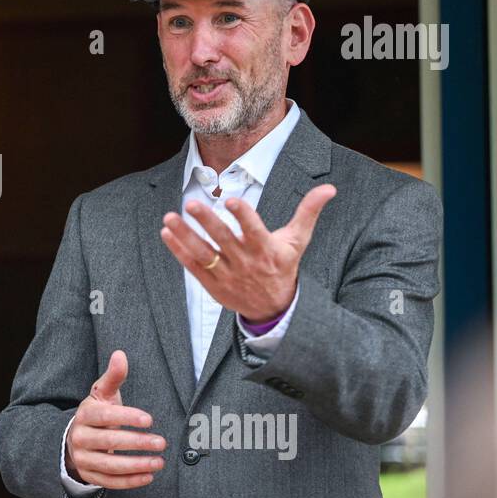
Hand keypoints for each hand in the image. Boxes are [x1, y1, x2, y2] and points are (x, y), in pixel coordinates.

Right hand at [66, 350, 166, 488]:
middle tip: (161, 442)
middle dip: (137, 442)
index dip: (127, 417)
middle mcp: (80, 437)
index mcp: (85, 414)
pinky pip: (110, 482)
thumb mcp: (102, 394)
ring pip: (111, 465)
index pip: (105, 416)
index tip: (149, 420)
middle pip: (110, 441)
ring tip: (160, 462)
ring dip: (137, 465)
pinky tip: (149, 476)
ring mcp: (83, 458)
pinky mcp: (89, 475)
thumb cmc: (97, 414)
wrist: (74, 440)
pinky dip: (130, 481)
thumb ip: (113, 376)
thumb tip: (120, 354)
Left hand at [160, 184, 335, 321]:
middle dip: (207, 222)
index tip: (232, 201)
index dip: (243, 216)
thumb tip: (329, 188)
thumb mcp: (298, 241)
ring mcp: (226, 274)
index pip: (254, 231)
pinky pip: (193, 266)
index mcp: (266, 250)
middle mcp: (245, 262)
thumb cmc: (283, 267)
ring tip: (169, 218)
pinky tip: (167, 232)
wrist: (273, 309)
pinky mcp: (212, 284)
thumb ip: (308, 212)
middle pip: (223, 240)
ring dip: (185, 235)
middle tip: (192, 203)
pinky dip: (178, 251)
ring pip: (203, 254)